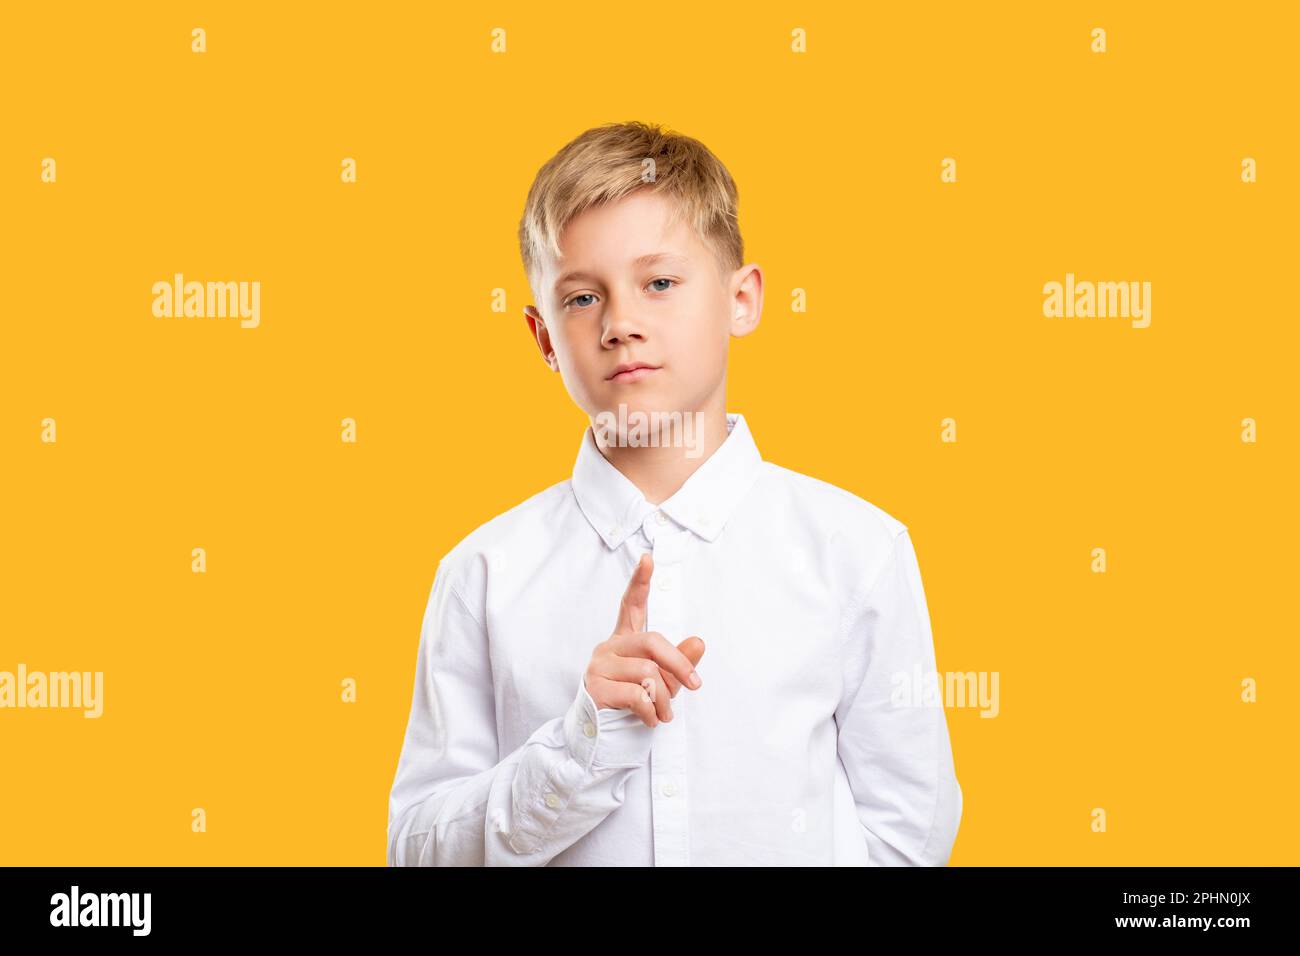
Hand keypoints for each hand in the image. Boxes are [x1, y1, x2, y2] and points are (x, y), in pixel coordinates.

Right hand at [583, 553, 705, 726]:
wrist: (603, 739)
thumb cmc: (632, 705)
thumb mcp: (662, 682)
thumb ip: (678, 662)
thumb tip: (699, 642)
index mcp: (624, 640)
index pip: (631, 605)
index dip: (640, 582)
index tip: (648, 559)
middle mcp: (609, 648)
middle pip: (652, 642)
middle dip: (679, 665)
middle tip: (695, 685)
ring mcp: (599, 667)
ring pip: (646, 671)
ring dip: (665, 697)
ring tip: (664, 713)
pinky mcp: (595, 688)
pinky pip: (636, 694)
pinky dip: (652, 710)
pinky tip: (652, 719)